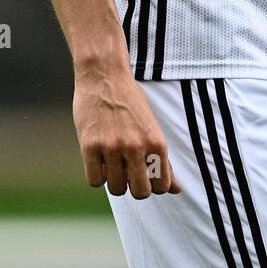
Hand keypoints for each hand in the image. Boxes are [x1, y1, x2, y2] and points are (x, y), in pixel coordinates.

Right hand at [73, 65, 181, 198]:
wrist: (104, 74)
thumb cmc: (131, 101)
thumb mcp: (153, 127)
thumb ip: (163, 160)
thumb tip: (177, 189)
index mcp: (157, 142)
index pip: (162, 187)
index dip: (153, 185)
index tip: (144, 175)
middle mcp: (137, 146)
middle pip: (140, 193)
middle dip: (134, 187)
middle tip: (127, 172)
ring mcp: (113, 147)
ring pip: (116, 189)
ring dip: (114, 181)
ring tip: (112, 163)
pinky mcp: (90, 146)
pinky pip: (95, 181)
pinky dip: (97, 175)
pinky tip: (98, 160)